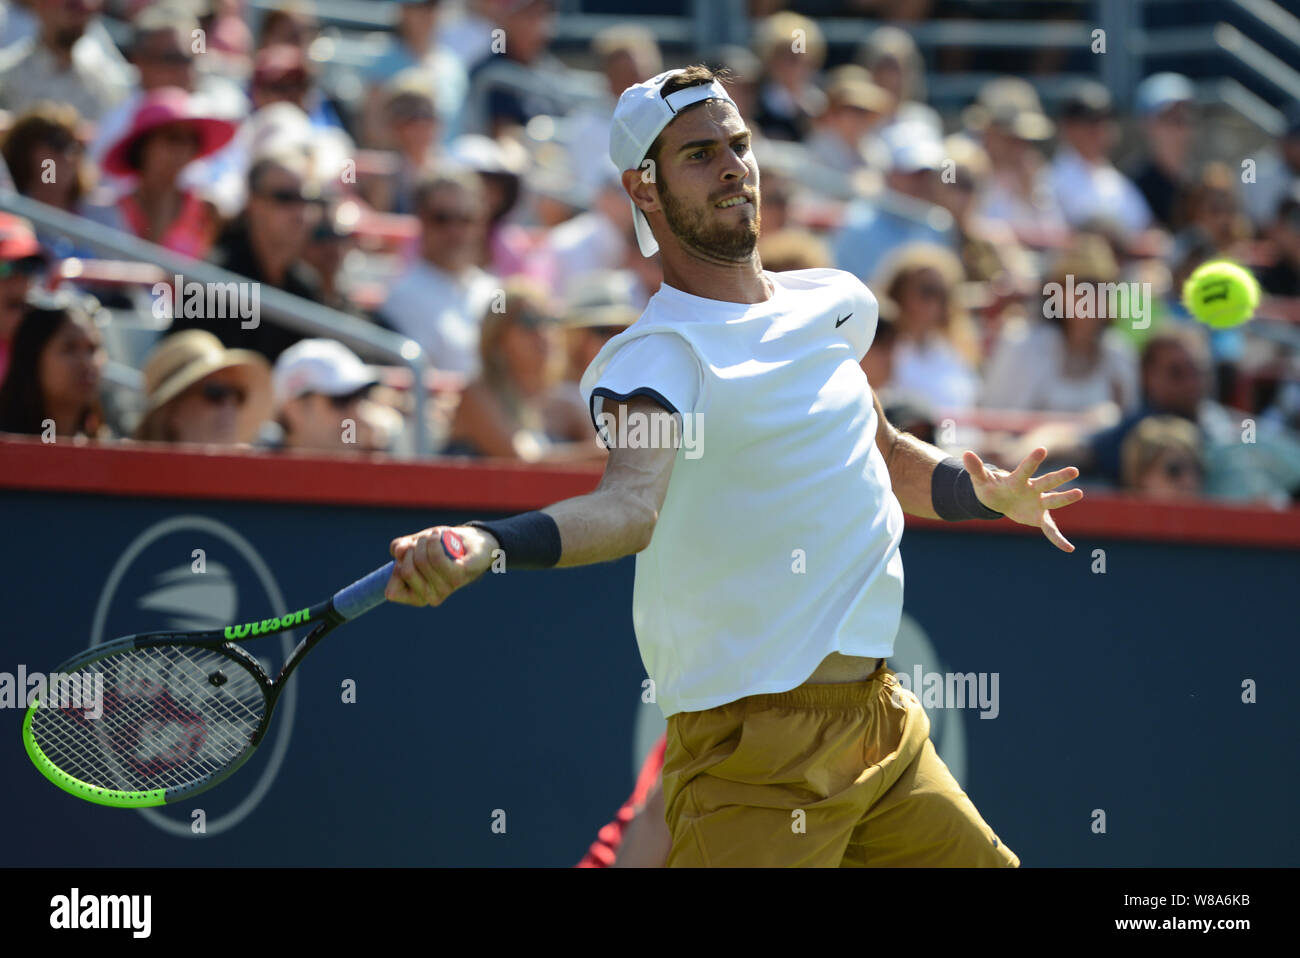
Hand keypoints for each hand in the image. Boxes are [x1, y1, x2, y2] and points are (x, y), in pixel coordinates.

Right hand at [385, 525, 497, 606]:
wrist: (473, 541)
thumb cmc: (441, 546)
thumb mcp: (414, 546)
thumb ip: (400, 549)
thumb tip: (399, 551)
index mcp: (418, 596)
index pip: (391, 593)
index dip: (395, 570)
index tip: (408, 556)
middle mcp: (432, 597)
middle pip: (406, 571)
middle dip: (410, 549)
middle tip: (422, 541)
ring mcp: (447, 588)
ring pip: (421, 561)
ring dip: (423, 540)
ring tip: (433, 535)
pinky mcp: (459, 575)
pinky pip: (437, 558)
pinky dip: (434, 541)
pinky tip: (437, 534)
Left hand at [963, 447, 1083, 552]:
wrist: (998, 499)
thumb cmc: (991, 486)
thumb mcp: (981, 479)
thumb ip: (976, 468)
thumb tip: (965, 454)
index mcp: (1018, 479)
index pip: (1025, 469)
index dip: (1032, 460)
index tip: (1042, 450)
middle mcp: (1032, 489)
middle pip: (1047, 482)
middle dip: (1059, 477)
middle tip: (1074, 470)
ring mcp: (1038, 502)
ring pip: (1053, 500)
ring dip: (1065, 498)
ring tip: (1079, 493)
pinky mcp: (1040, 517)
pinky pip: (1050, 529)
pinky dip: (1058, 539)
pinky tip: (1069, 548)